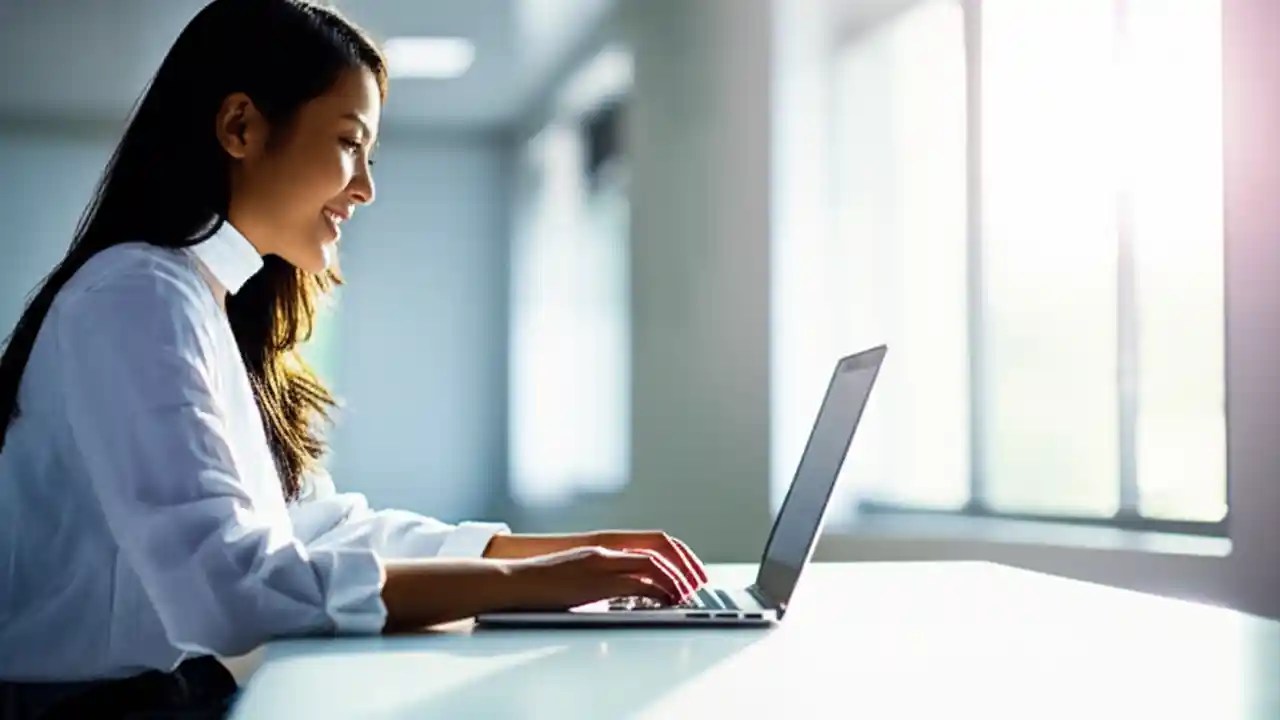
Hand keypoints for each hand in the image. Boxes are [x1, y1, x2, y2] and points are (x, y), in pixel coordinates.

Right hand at [503, 546, 686, 609]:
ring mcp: (601, 563)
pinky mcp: (595, 581)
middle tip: (697, 583)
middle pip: (659, 548)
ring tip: (685, 594)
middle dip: (684, 565)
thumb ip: (602, 578)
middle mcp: (606, 550)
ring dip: (674, 579)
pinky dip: (657, 591)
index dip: (676, 554)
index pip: (652, 541)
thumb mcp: (578, 575)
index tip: (690, 571)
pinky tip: (665, 600)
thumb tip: (624, 592)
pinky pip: (636, 582)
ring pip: (652, 564)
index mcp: (603, 547)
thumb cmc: (540, 584)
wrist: (514, 582)